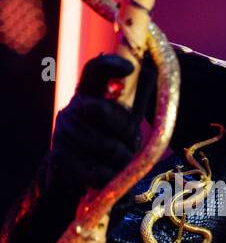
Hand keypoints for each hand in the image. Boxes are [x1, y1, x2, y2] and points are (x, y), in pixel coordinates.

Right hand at [45, 52, 157, 193]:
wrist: (82, 175)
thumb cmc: (111, 140)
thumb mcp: (127, 118)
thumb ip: (136, 96)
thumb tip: (149, 68)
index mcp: (91, 93)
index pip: (96, 71)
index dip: (110, 65)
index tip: (129, 68)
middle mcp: (73, 107)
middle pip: (103, 111)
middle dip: (126, 131)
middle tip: (131, 142)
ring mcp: (63, 131)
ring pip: (105, 145)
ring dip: (123, 159)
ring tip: (123, 161)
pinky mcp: (60, 156)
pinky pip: (96, 170)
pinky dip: (111, 176)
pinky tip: (111, 175)